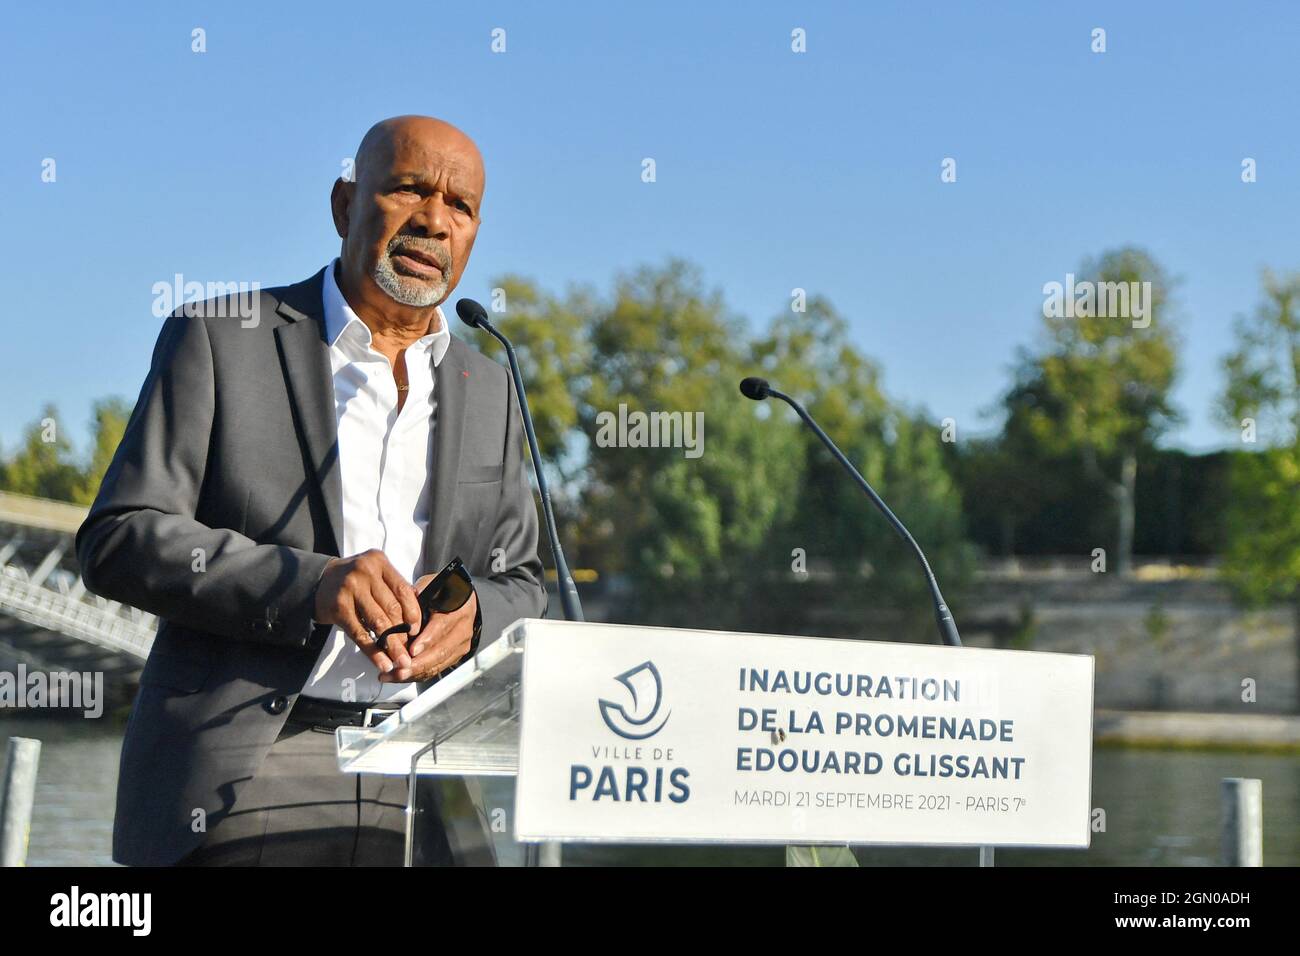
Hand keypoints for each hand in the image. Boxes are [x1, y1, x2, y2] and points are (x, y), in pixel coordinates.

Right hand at [313, 549, 422, 673]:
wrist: (319, 581)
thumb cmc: (354, 580)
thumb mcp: (375, 574)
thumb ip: (394, 588)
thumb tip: (418, 614)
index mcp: (379, 562)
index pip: (402, 590)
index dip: (413, 613)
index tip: (417, 630)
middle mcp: (365, 573)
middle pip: (392, 608)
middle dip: (403, 633)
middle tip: (410, 651)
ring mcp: (350, 589)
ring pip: (378, 622)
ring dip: (392, 646)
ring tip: (401, 660)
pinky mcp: (339, 608)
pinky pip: (360, 634)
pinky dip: (373, 651)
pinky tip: (382, 663)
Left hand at [379, 574, 477, 683]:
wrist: (462, 601)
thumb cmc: (443, 592)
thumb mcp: (432, 585)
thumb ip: (419, 592)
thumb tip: (405, 600)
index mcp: (458, 611)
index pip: (442, 628)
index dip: (426, 640)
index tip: (412, 650)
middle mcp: (462, 632)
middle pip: (440, 652)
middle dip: (417, 664)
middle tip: (397, 670)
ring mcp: (460, 647)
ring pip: (437, 665)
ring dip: (414, 673)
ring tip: (392, 676)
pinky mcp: (454, 657)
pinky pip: (435, 669)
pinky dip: (417, 675)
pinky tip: (399, 676)